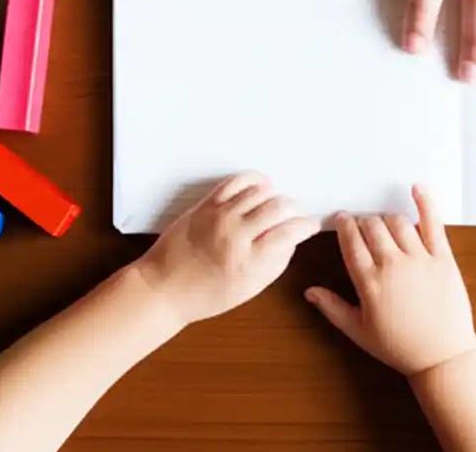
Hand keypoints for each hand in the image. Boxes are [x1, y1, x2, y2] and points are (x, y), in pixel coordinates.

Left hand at [132, 172, 321, 326]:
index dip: (307, 225)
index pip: (291, 231)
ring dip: (275, 195)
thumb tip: (292, 238)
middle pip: (279, 207)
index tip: (310, 226)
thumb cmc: (208, 295)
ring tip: (277, 204)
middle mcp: (237, 235)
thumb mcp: (251, 288)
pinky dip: (253, 180)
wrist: (166, 287)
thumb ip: (276, 262)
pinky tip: (261, 187)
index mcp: (251, 261)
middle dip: (295, 208)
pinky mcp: (205, 205)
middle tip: (296, 214)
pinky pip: (235, 182)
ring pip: (259, 191)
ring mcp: (220, 217)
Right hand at [305, 186, 475, 376]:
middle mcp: (392, 265)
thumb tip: (309, 292)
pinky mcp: (443, 259)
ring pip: (397, 221)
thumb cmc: (399, 347)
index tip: (340, 219)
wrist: (442, 357)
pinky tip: (418, 188)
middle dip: (362, 221)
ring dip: (386, 218)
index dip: (343, 225)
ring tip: (383, 223)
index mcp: (369, 281)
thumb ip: (332, 308)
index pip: (350, 240)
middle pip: (371, 226)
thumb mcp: (358, 331)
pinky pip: (433, 223)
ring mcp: (420, 259)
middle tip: (361, 225)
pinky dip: (426, 202)